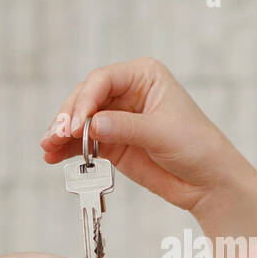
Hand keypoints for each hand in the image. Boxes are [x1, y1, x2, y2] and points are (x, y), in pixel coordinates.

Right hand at [38, 57, 256, 215]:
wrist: (208, 181)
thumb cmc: (196, 146)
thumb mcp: (161, 133)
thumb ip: (124, 128)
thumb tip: (90, 126)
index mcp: (144, 76)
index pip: (103, 80)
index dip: (85, 100)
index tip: (76, 124)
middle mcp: (127, 92)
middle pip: (85, 98)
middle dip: (68, 117)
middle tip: (56, 136)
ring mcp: (117, 118)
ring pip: (80, 120)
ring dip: (61, 134)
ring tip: (47, 149)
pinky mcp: (112, 143)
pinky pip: (83, 142)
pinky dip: (68, 149)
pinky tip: (54, 157)